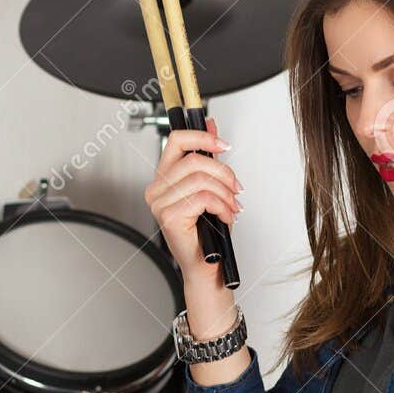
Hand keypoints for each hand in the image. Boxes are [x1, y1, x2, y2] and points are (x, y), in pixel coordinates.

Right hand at [144, 118, 241, 280]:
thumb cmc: (208, 232)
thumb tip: (211, 126)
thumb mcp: (213, 187)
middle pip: (194, 160)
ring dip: (226, 193)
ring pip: (201, 179)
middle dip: (224, 173)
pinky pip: (202, 198)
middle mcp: (157, 189)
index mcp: (164, 178)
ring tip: (232, 207)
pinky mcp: (168, 216)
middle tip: (236, 189)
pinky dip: (222, 206)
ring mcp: (160, 203)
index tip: (223, 144)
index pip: (177, 140)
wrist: (207, 265)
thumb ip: (208, 157)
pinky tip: (226, 216)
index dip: (202, 137)